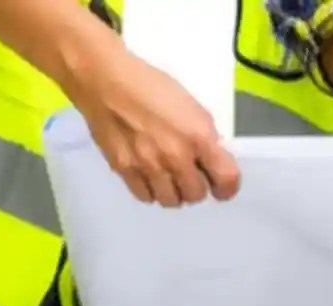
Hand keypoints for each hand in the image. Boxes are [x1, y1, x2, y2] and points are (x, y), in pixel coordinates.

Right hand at [66, 49, 240, 206]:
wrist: (104, 78)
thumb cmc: (150, 84)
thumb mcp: (191, 106)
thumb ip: (203, 134)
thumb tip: (208, 157)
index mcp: (199, 137)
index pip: (226, 179)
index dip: (227, 187)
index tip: (222, 188)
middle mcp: (176, 157)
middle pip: (196, 195)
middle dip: (197, 187)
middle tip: (189, 175)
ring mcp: (149, 166)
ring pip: (171, 200)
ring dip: (174, 191)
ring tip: (168, 177)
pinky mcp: (124, 169)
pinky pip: (145, 196)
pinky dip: (151, 190)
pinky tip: (149, 177)